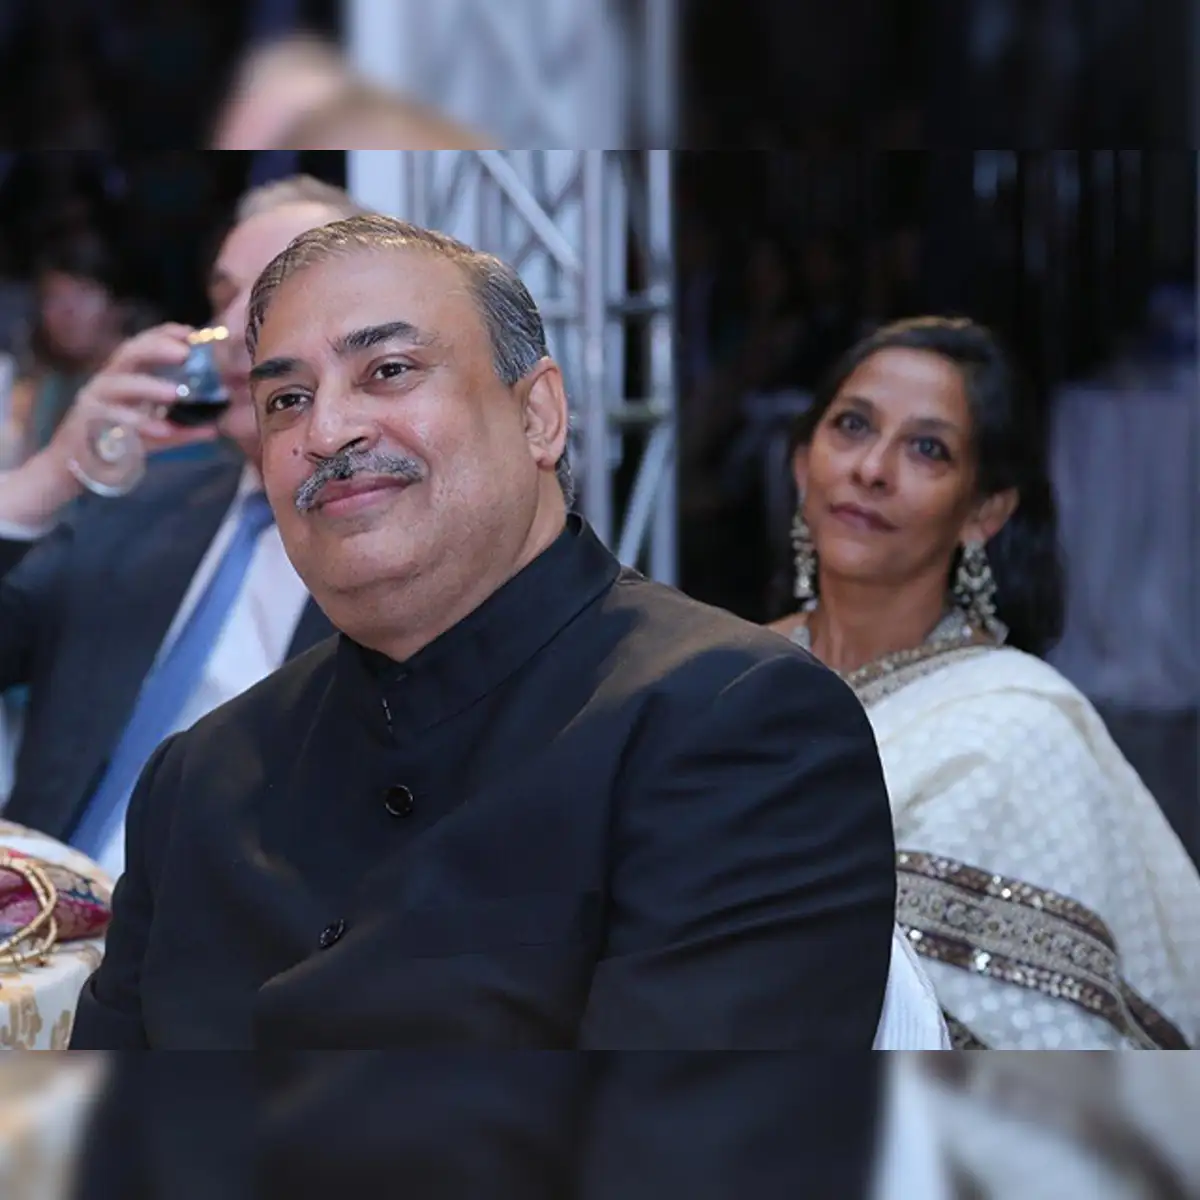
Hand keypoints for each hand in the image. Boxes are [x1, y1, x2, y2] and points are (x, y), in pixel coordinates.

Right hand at [49, 324, 220, 465]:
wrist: (75, 468)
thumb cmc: (118, 443)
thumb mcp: (155, 434)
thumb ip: (182, 429)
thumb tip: (215, 428)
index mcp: (124, 376)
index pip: (143, 345)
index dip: (165, 334)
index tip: (191, 333)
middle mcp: (108, 381)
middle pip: (128, 354)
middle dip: (156, 349)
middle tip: (184, 354)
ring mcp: (94, 400)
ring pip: (117, 384)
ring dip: (147, 386)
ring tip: (174, 394)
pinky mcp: (86, 422)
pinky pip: (111, 419)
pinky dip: (137, 423)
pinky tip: (161, 429)